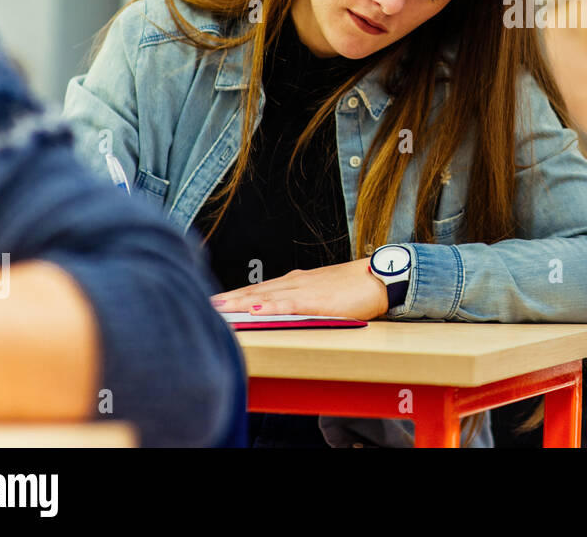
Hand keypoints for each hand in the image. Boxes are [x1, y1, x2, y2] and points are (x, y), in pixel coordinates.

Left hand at [210, 259, 388, 319]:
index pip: (260, 289)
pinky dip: (268, 306)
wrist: (379, 277)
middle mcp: (295, 283)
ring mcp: (304, 290)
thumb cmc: (355, 286)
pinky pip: (287, 304)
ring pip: (265, 296)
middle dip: (230, 299)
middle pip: (256, 291)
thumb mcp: (324, 291)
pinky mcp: (315, 300)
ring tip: (220, 307)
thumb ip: (305, 298)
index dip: (237, 295)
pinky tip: (254, 309)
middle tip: (208, 304)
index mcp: (297, 282)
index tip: (217, 301)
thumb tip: (286, 307)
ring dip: (240, 302)